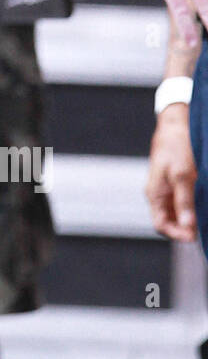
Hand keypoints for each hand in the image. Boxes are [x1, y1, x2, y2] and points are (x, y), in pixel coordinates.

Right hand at [146, 105, 198, 240]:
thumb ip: (184, 201)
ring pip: (178, 211)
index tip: (196, 236)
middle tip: (205, 226)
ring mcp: (167, 187)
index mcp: (155, 193)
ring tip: (205, 214)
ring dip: (191, 216)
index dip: (177, 234)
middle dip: (187, 227)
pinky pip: (184, 199)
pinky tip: (203, 201)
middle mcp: (159, 193)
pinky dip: (194, 204)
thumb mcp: (182, 174)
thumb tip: (188, 226)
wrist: (175, 122)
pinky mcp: (177, 180)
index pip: (161, 225)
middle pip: (170, 220)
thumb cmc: (176, 146)